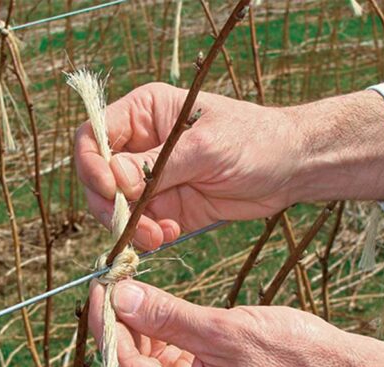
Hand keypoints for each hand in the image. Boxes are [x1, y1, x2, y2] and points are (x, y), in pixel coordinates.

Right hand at [75, 82, 299, 249]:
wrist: (291, 169)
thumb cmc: (254, 140)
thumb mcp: (206, 147)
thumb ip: (158, 164)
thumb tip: (115, 179)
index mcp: (143, 114)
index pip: (93, 135)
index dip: (92, 164)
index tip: (113, 189)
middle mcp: (140, 145)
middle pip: (97, 177)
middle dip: (110, 205)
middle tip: (131, 223)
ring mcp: (151, 179)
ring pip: (115, 208)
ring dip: (129, 226)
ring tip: (158, 235)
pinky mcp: (165, 207)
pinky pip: (140, 226)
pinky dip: (148, 236)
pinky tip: (171, 234)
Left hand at [88, 280, 383, 366]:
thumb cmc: (294, 356)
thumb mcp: (224, 331)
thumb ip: (168, 316)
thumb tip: (121, 298)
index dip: (108, 327)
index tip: (99, 288)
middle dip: (121, 324)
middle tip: (113, 282)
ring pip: (151, 362)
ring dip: (141, 326)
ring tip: (131, 287)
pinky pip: (172, 361)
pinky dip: (163, 333)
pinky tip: (156, 306)